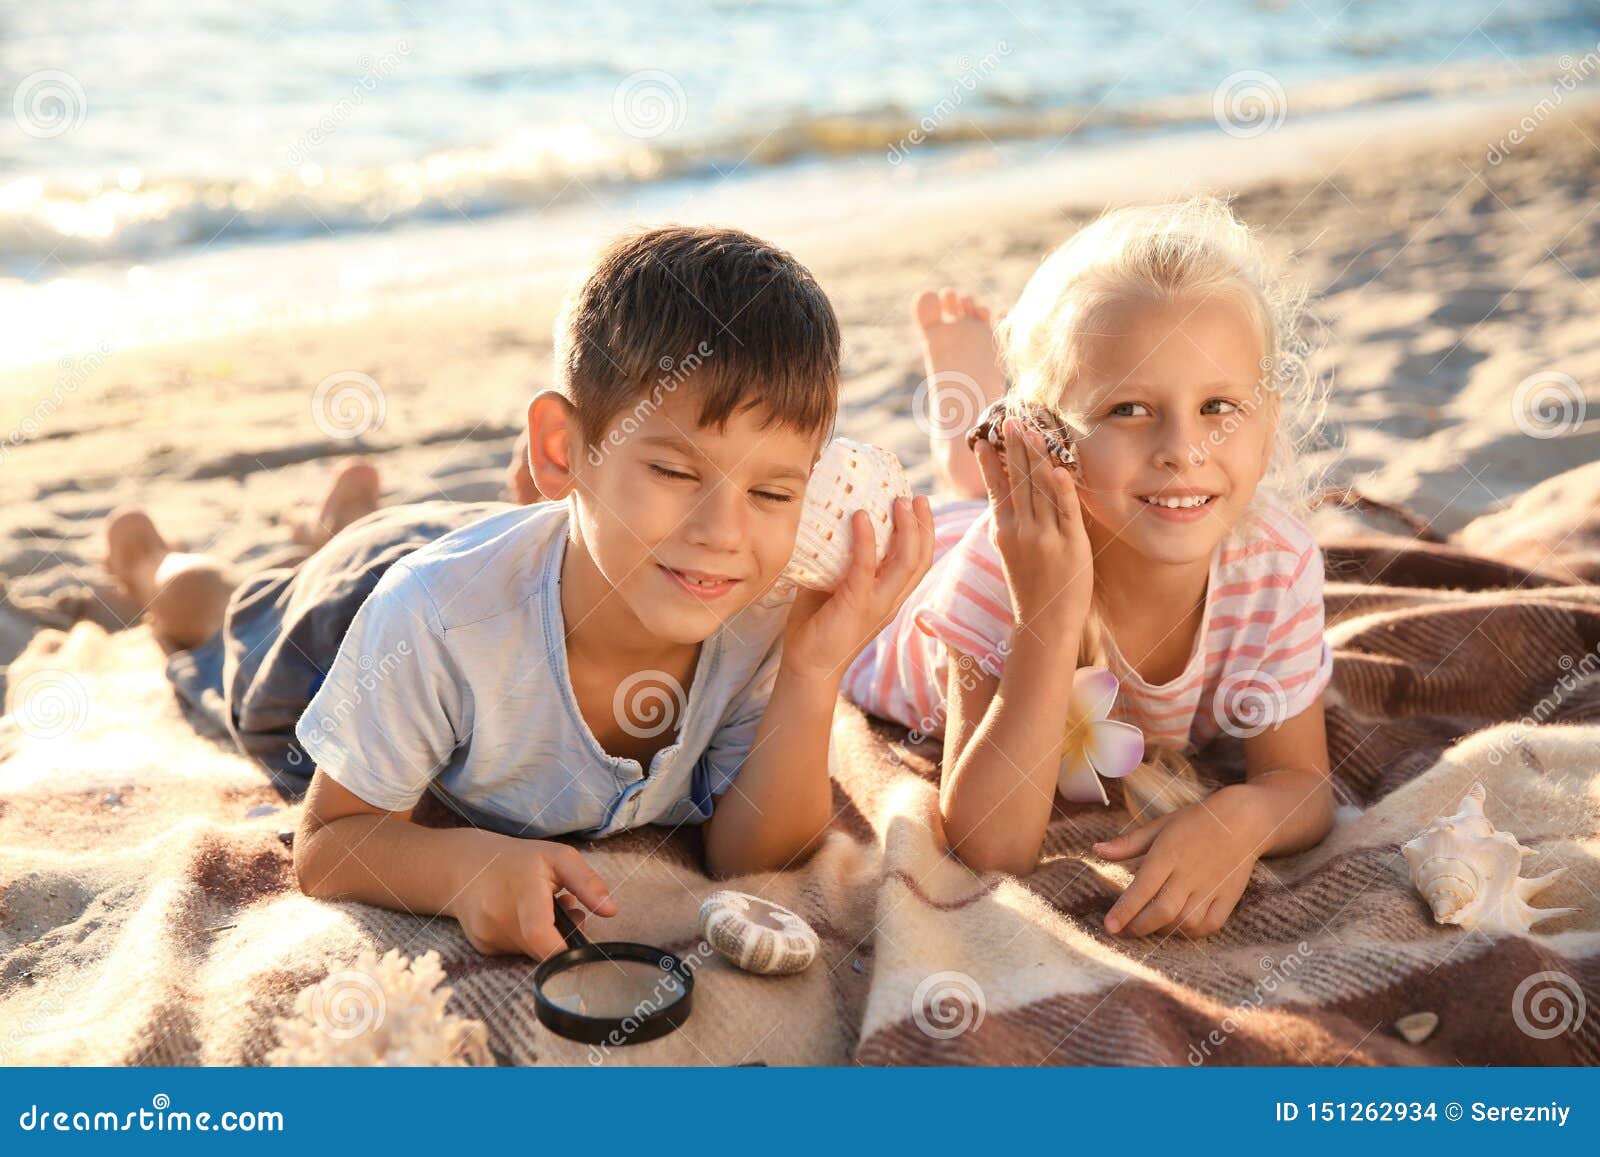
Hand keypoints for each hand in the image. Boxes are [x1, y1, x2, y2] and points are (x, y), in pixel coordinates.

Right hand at [446, 834, 617, 959]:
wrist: (465, 866)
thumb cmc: (518, 859)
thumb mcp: (557, 857)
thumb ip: (587, 883)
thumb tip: (612, 911)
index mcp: (522, 894)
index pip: (541, 936)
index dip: (564, 952)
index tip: (582, 950)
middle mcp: (500, 919)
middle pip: (542, 949)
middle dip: (562, 938)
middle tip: (567, 910)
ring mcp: (488, 936)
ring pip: (531, 953)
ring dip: (545, 939)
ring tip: (544, 909)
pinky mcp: (483, 947)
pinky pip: (516, 953)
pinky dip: (526, 941)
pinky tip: (522, 918)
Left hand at [781, 495, 934, 680]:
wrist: (806, 667)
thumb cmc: (816, 625)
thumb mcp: (831, 586)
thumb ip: (837, 560)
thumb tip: (826, 522)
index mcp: (890, 596)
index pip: (919, 562)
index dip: (925, 532)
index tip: (919, 504)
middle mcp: (891, 600)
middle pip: (922, 559)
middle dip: (923, 524)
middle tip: (914, 497)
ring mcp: (877, 605)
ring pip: (907, 562)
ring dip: (905, 528)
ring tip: (898, 501)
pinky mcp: (856, 606)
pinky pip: (866, 568)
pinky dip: (866, 541)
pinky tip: (860, 518)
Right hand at [975, 420, 1091, 633]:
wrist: (1045, 623)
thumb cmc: (1031, 588)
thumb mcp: (1011, 553)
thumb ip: (1011, 524)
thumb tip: (1007, 497)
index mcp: (1005, 531)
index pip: (996, 489)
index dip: (989, 463)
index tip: (980, 440)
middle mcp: (1021, 530)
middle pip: (1017, 481)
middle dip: (1013, 448)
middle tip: (1009, 420)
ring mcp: (1045, 537)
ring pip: (1039, 489)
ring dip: (1034, 457)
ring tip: (1030, 430)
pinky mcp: (1070, 544)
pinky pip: (1066, 511)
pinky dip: (1061, 489)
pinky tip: (1057, 468)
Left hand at [1093, 798, 1258, 938]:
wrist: (1242, 820)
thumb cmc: (1194, 822)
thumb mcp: (1159, 826)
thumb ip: (1128, 844)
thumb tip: (1096, 850)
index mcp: (1168, 853)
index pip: (1142, 888)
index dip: (1125, 910)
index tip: (1109, 927)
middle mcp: (1189, 873)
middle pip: (1163, 911)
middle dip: (1139, 927)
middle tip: (1123, 931)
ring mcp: (1211, 887)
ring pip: (1186, 922)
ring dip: (1164, 930)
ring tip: (1148, 925)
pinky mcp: (1229, 897)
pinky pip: (1210, 924)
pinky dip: (1192, 932)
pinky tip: (1177, 926)